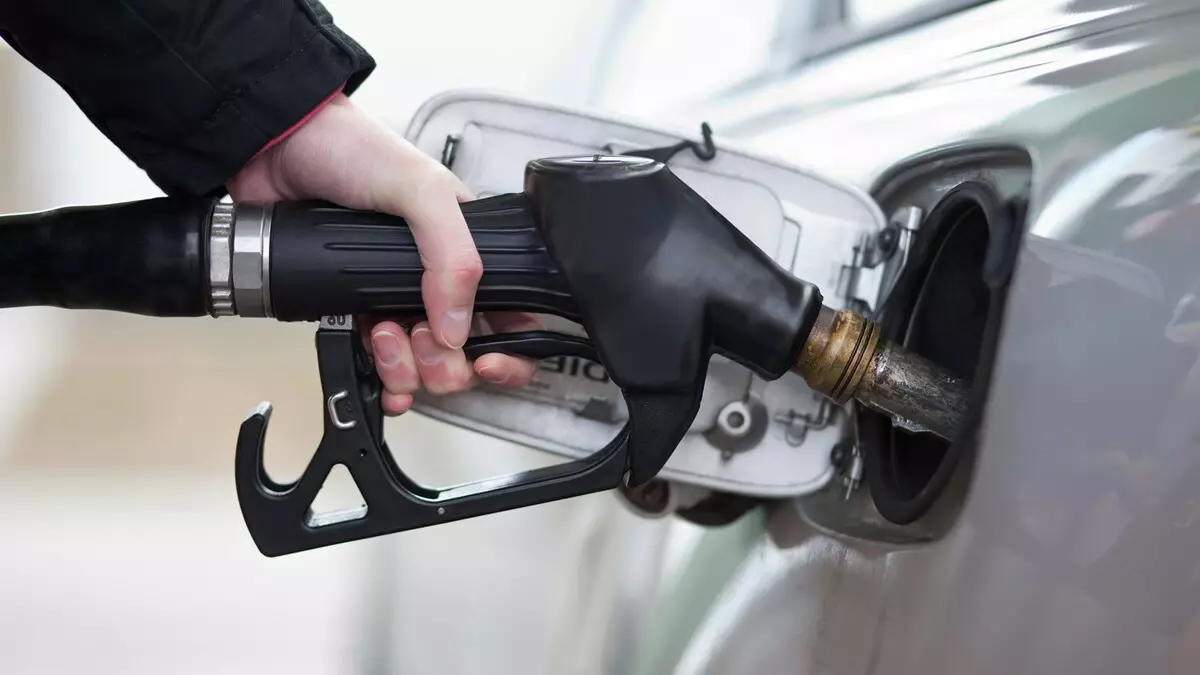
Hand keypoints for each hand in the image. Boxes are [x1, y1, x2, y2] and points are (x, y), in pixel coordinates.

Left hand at [227, 93, 538, 414]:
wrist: (276, 146)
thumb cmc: (353, 148)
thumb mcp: (421, 191)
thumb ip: (452, 256)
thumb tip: (457, 330)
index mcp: (468, 247)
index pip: (513, 313)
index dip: (509, 351)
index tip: (486, 363)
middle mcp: (437, 279)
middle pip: (465, 355)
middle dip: (444, 364)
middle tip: (418, 338)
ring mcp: (394, 297)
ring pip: (421, 366)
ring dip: (406, 367)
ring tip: (381, 334)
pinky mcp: (352, 309)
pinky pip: (377, 362)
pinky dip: (381, 378)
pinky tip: (376, 372)